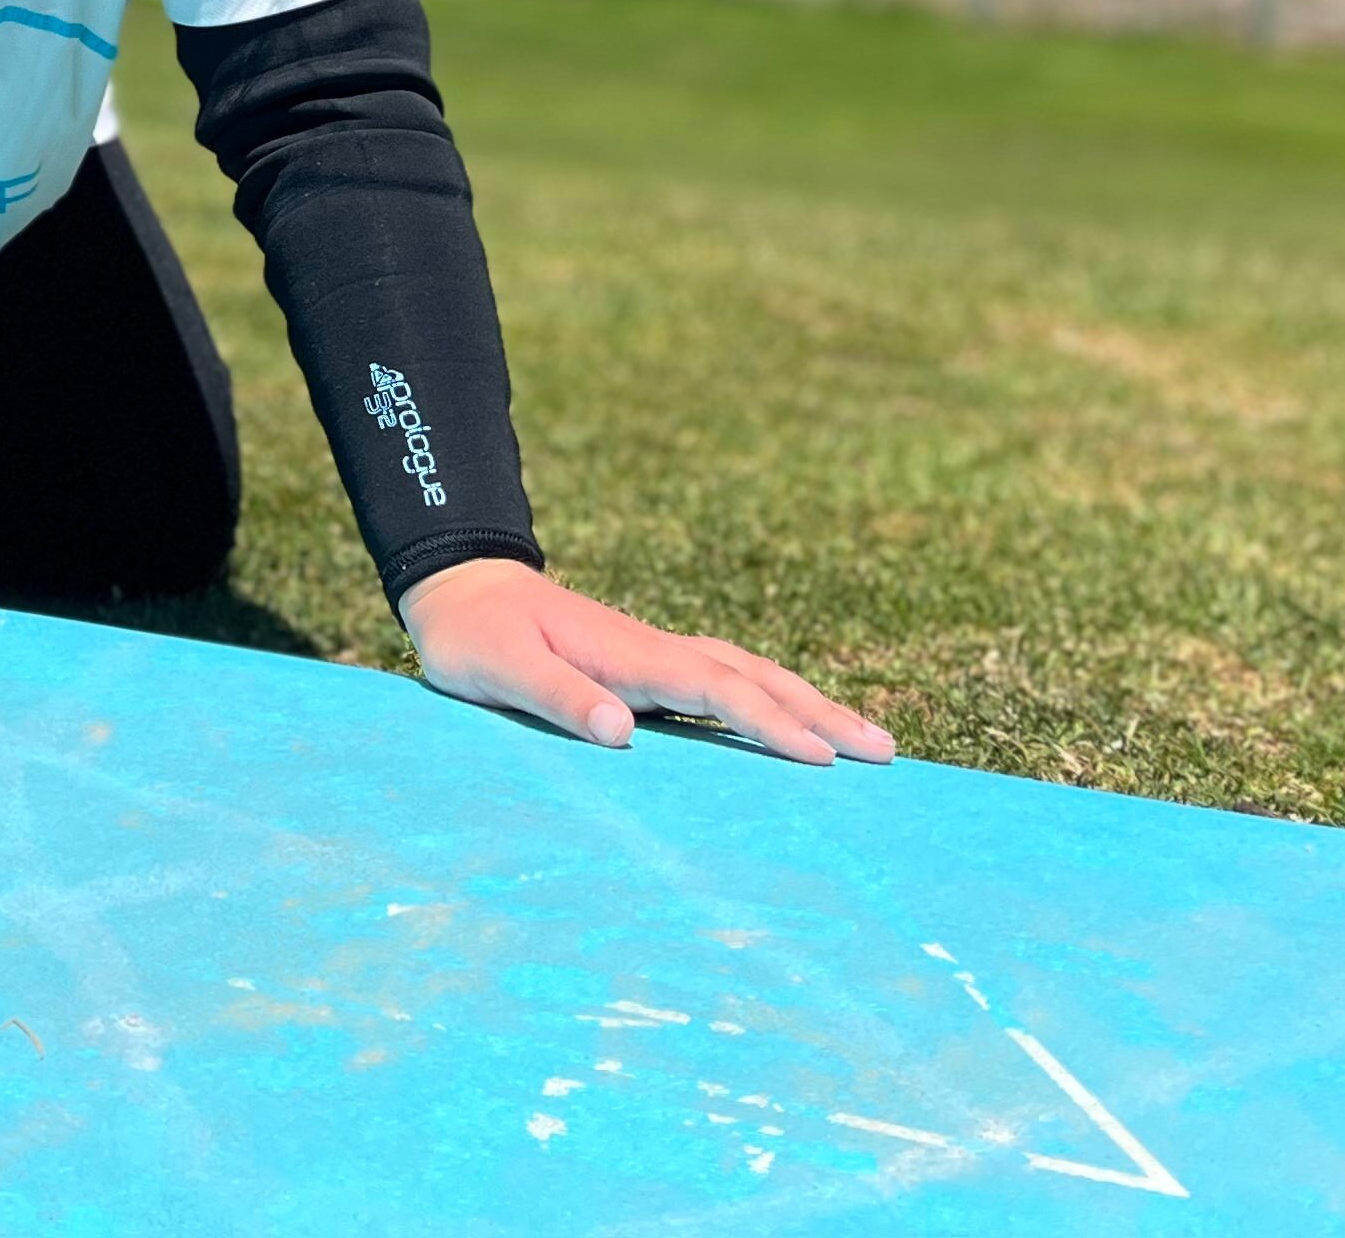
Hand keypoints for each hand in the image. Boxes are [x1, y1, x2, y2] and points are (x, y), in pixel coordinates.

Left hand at [397, 557, 891, 765]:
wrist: (458, 586)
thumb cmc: (474, 637)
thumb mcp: (500, 671)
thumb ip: (558, 699)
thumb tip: (623, 731)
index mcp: (631, 655)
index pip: (718, 690)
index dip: (771, 723)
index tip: (823, 759)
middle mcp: (657, 651)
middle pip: (756, 679)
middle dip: (821, 713)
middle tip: (886, 751)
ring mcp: (656, 655)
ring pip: (749, 675)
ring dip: (807, 703)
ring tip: (865, 738)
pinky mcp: (647, 665)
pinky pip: (726, 683)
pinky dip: (770, 700)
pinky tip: (789, 723)